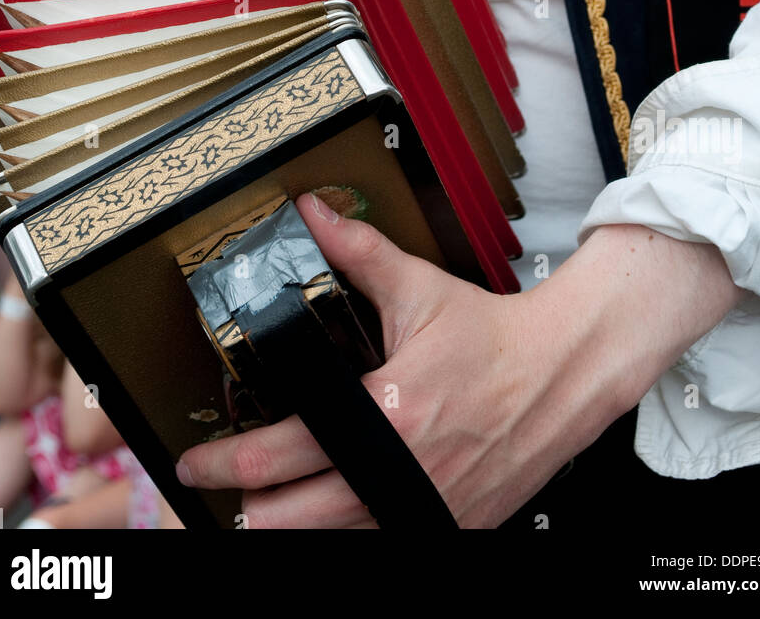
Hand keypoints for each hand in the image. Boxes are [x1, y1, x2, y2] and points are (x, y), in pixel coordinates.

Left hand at [175, 199, 740, 528]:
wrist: (562, 371)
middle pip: (296, 520)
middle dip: (247, 511)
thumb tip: (313, 214)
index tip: (197, 462)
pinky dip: (346, 536)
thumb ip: (358, 252)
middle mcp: (403, 472)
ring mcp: (427, 507)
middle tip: (216, 494)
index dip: (227, 464)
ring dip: (291, 528)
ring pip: (335, 544)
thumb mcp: (420, 287)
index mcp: (388, 414)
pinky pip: (380, 545)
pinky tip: (325, 518)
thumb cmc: (493, 334)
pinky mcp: (450, 525)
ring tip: (260, 510)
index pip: (284, 453)